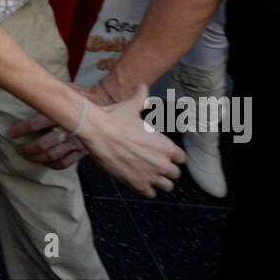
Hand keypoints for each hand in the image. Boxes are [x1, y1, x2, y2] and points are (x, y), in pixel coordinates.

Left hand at [8, 81, 114, 168]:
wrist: (107, 107)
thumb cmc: (85, 97)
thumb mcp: (70, 89)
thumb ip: (53, 89)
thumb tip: (34, 82)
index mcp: (63, 115)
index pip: (38, 123)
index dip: (22, 129)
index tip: (11, 134)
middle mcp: (69, 130)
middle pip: (44, 144)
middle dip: (28, 149)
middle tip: (19, 150)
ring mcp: (76, 142)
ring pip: (53, 156)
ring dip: (37, 158)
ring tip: (27, 157)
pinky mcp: (82, 151)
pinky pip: (66, 163)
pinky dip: (53, 165)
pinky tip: (45, 163)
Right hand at [78, 83, 184, 197]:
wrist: (98, 131)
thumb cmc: (115, 118)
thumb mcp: (132, 106)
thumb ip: (142, 98)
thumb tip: (142, 86)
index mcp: (166, 145)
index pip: (181, 159)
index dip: (173, 156)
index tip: (164, 155)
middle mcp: (162, 163)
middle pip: (175, 174)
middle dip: (167, 170)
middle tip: (155, 165)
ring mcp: (150, 175)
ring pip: (167, 187)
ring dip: (159, 182)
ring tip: (150, 176)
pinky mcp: (137, 184)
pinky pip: (151, 194)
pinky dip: (147, 189)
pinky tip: (139, 181)